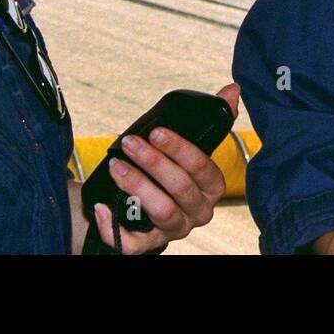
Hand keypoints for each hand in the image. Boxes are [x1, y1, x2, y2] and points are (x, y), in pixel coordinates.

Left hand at [91, 83, 240, 253]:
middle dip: (153, 163)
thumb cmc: (169, 171)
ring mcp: (174, 229)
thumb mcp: (190, 148)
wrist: (145, 207)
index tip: (156, 130)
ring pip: (162, 211)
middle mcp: (198, 211)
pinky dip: (115, 228)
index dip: (180, 149)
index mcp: (211, 187)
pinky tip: (101, 207)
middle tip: (129, 143)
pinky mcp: (149, 244)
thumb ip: (214, 119)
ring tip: (114, 166)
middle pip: (181, 188)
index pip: (202, 167)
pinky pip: (134, 244)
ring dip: (136, 186)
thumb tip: (233, 89)